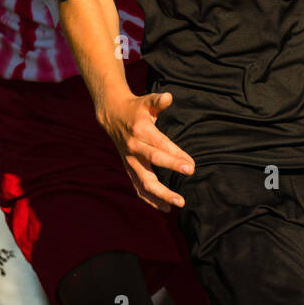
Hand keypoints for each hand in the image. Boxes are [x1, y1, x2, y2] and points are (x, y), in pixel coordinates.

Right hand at [97, 89, 194, 212]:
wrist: (112, 115)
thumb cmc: (136, 109)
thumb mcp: (146, 102)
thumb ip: (158, 100)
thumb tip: (169, 97)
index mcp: (140, 130)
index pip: (160, 145)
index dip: (176, 155)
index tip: (191, 165)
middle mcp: (134, 148)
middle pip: (153, 162)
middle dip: (172, 167)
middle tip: (190, 172)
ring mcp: (130, 161)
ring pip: (145, 182)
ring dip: (161, 194)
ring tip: (179, 202)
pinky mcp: (129, 169)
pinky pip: (138, 188)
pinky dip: (151, 200)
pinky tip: (166, 208)